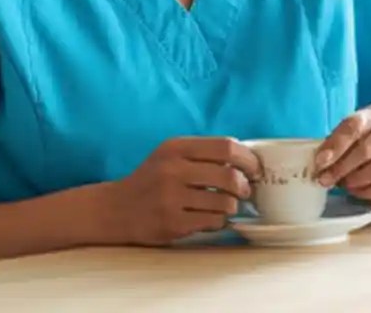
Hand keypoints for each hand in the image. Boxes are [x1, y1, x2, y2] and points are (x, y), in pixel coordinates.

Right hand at [103, 137, 261, 245]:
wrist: (115, 209)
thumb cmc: (152, 180)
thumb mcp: (171, 155)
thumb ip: (204, 153)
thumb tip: (249, 159)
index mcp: (176, 148)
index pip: (226, 147)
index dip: (249, 159)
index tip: (256, 169)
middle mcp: (172, 170)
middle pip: (229, 176)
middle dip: (246, 186)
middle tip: (247, 192)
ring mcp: (171, 198)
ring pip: (225, 202)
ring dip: (233, 206)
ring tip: (227, 206)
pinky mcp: (171, 223)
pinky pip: (213, 222)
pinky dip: (220, 221)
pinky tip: (213, 218)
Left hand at [315, 104, 370, 209]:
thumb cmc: (363, 149)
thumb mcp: (349, 140)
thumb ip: (334, 145)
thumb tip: (315, 162)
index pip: (356, 123)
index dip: (337, 143)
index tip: (320, 160)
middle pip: (368, 147)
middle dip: (342, 165)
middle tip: (324, 179)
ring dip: (354, 180)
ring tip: (342, 185)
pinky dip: (367, 192)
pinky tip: (357, 192)